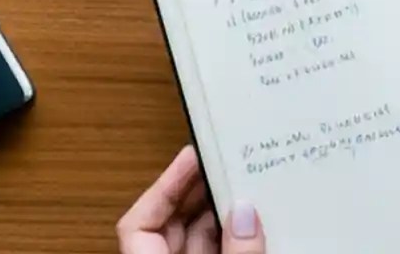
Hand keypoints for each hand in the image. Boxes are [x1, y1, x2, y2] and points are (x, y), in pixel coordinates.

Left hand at [118, 145, 265, 253]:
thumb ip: (237, 253)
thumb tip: (245, 213)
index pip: (139, 221)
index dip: (164, 184)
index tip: (192, 156)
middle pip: (174, 223)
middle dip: (202, 192)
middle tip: (226, 162)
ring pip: (201, 238)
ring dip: (224, 214)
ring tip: (248, 185)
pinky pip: (219, 252)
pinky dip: (235, 237)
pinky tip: (260, 221)